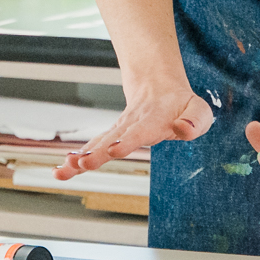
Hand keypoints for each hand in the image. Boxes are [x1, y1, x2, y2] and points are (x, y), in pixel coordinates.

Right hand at [57, 79, 211, 177]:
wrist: (158, 86)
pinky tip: (61, 173)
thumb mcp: (199, 110)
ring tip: (63, 171)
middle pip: (111, 139)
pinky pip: (92, 148)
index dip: (127, 141)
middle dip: (96, 153)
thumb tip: (183, 130)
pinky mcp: (110, 137)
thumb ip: (195, 121)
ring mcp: (118, 130)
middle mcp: (131, 124)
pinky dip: (76, 161)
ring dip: (80, 158)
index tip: (114, 150)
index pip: (140, 131)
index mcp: (154, 119)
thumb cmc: (181, 105)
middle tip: (81, 164)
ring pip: (97, 144)